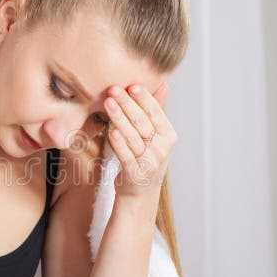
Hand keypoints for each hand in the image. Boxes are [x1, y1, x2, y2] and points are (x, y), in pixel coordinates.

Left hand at [104, 82, 176, 198]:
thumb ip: (156, 111)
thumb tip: (162, 84)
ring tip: (108, 103)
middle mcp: (162, 149)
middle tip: (113, 89)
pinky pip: (126, 156)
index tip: (131, 85)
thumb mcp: (155, 135)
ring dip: (120, 118)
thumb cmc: (145, 157)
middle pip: (143, 122)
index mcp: (169, 136)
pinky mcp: (136, 174)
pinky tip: (111, 131)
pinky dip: (119, 143)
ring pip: (133, 137)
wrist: (140, 192)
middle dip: (127, 104)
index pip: (156, 112)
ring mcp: (150, 162)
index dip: (143, 98)